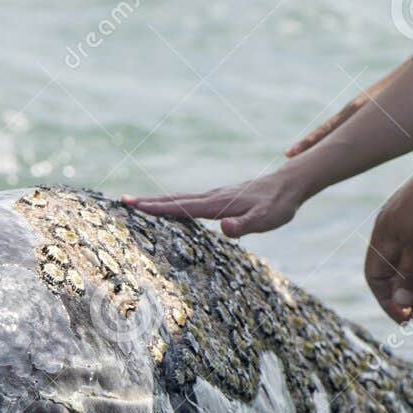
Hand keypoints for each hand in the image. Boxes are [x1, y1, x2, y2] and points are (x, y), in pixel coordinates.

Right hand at [122, 168, 308, 237]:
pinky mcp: (220, 198)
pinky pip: (191, 200)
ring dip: (158, 201)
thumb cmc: (279, 205)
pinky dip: (174, 202)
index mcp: (217, 205)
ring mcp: (215, 196)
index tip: (134, 206)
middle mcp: (212, 197)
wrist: (290, 184)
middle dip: (148, 202)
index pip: (181, 207)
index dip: (157, 208)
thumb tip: (224, 228)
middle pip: (174, 200)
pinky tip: (172, 208)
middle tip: (123, 201)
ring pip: (181, 198)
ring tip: (138, 204)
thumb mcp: (266, 220)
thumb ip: (245, 225)